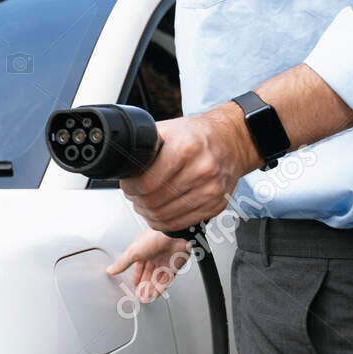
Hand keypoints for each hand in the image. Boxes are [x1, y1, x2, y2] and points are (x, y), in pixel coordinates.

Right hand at [106, 227, 193, 302]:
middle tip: (138, 295)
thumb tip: (110, 269)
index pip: (139, 266)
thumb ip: (122, 263)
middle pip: (148, 274)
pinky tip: (154, 294)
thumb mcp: (132, 252)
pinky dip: (160, 288)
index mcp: (143, 250)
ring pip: (156, 279)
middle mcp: (154, 256)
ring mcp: (164, 262)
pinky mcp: (174, 268)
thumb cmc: (155, 237)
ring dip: (150, 289)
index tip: (133, 284)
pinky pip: (166, 281)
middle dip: (143, 285)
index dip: (136, 276)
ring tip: (145, 298)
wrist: (174, 236)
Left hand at [117, 105, 258, 234]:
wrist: (229, 142)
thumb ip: (145, 146)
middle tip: (133, 195)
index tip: (128, 185)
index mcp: (186, 148)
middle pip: (155, 202)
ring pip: (166, 216)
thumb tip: (123, 164)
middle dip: (137, 201)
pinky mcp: (216, 205)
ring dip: (148, 213)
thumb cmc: (196, 135)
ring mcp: (212, 191)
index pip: (148, 182)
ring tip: (144, 203)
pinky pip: (181, 223)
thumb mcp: (167, 130)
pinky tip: (158, 212)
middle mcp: (202, 170)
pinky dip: (164, 222)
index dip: (131, 187)